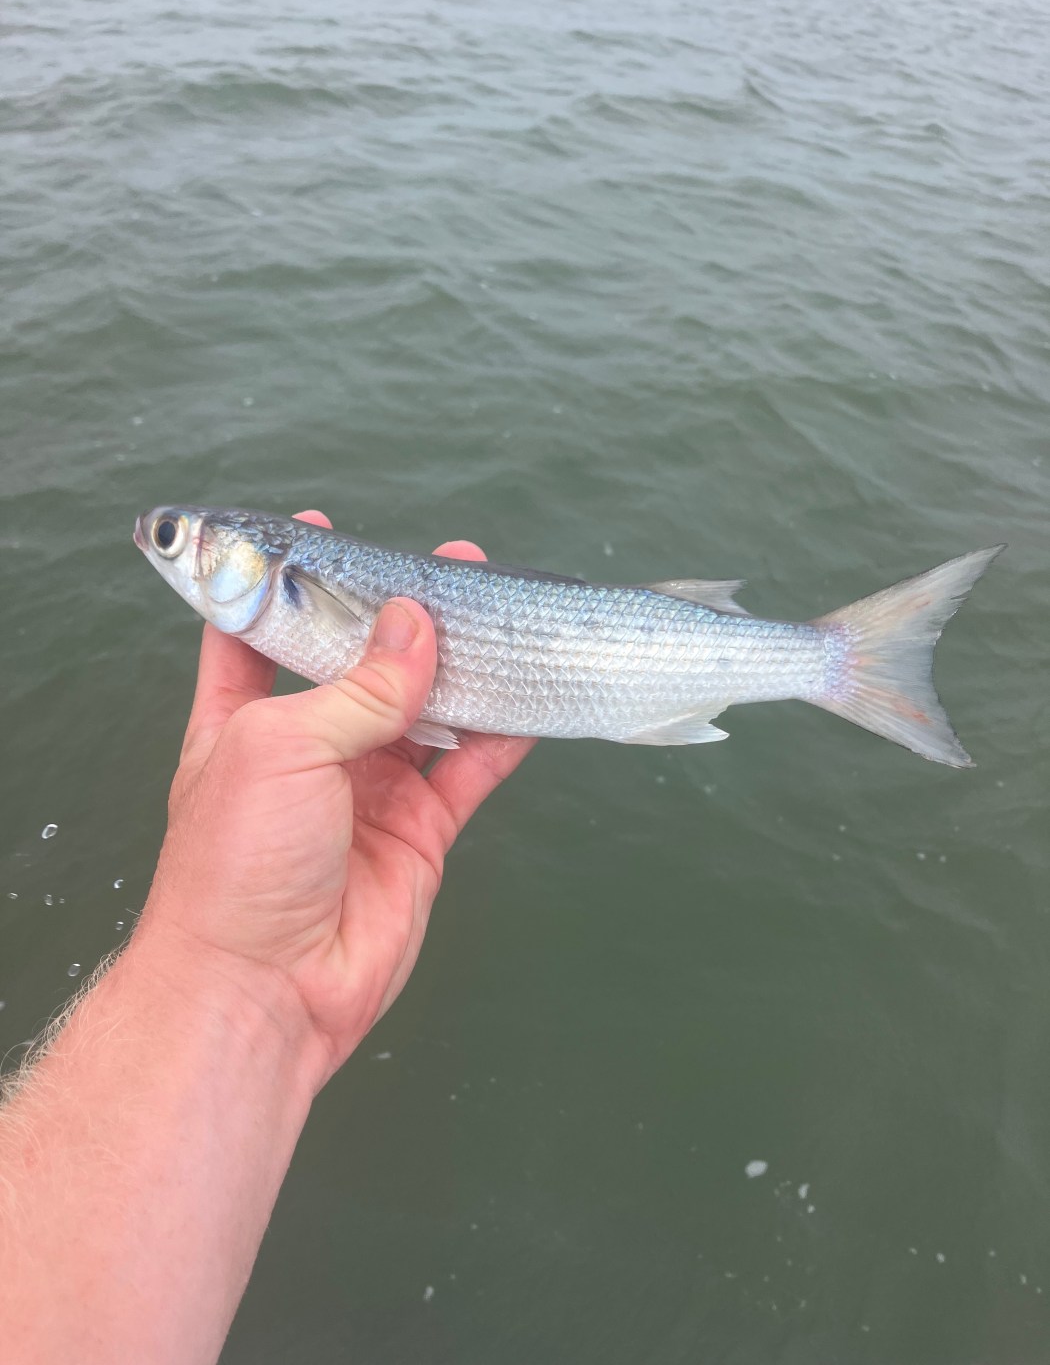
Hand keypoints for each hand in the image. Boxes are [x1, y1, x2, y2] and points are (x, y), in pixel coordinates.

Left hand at [137, 511, 533, 1084]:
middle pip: (360, 663)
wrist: (266, 992)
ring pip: (425, 710)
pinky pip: (469, 769)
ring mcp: (369, 790)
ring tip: (500, 607)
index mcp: (242, 719)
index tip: (325, 529)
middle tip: (449, 563)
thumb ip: (357, 688)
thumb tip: (417, 626)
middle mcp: (308, 748)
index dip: (288, 580)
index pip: (257, 631)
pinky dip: (501, 734)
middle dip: (399, 614)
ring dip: (460, 663)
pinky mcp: (421, 832)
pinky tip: (528, 693)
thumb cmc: (238, 862)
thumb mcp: (280, 749)